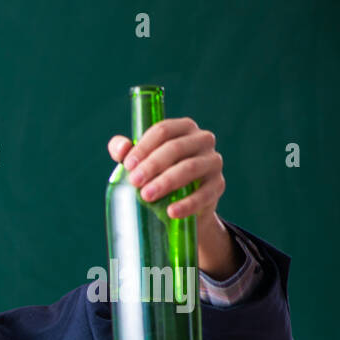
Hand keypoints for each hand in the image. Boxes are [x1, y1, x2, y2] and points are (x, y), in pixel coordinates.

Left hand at [108, 117, 238, 278]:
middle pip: (175, 148)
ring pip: (190, 168)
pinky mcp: (218, 185)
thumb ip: (125, 152)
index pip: (163, 130)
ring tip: (146, 196)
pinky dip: (187, 204)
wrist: (182, 203)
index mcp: (183, 128)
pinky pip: (204, 194)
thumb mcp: (141, 161)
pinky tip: (171, 212)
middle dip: (152, 165)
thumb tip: (121, 148)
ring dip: (166, 182)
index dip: (143, 147)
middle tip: (134, 182)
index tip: (127, 165)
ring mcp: (213, 161)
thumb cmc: (157, 174)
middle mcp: (202, 140)